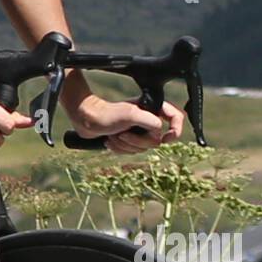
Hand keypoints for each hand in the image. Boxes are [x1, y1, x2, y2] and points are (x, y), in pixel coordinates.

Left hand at [69, 95, 183, 152]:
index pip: (175, 117)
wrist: (85, 120)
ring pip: (143, 148)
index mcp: (152, 110)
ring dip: (126, 146)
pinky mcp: (128, 139)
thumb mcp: (131, 114)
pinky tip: (110, 141)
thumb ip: (149, 120)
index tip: (167, 138)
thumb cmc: (106, 114)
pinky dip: (120, 150)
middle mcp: (147, 120)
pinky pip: (132, 152)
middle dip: (137, 141)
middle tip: (122, 133)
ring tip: (113, 136)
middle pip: (156, 140)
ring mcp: (138, 130)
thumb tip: (159, 131)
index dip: (176, 128)